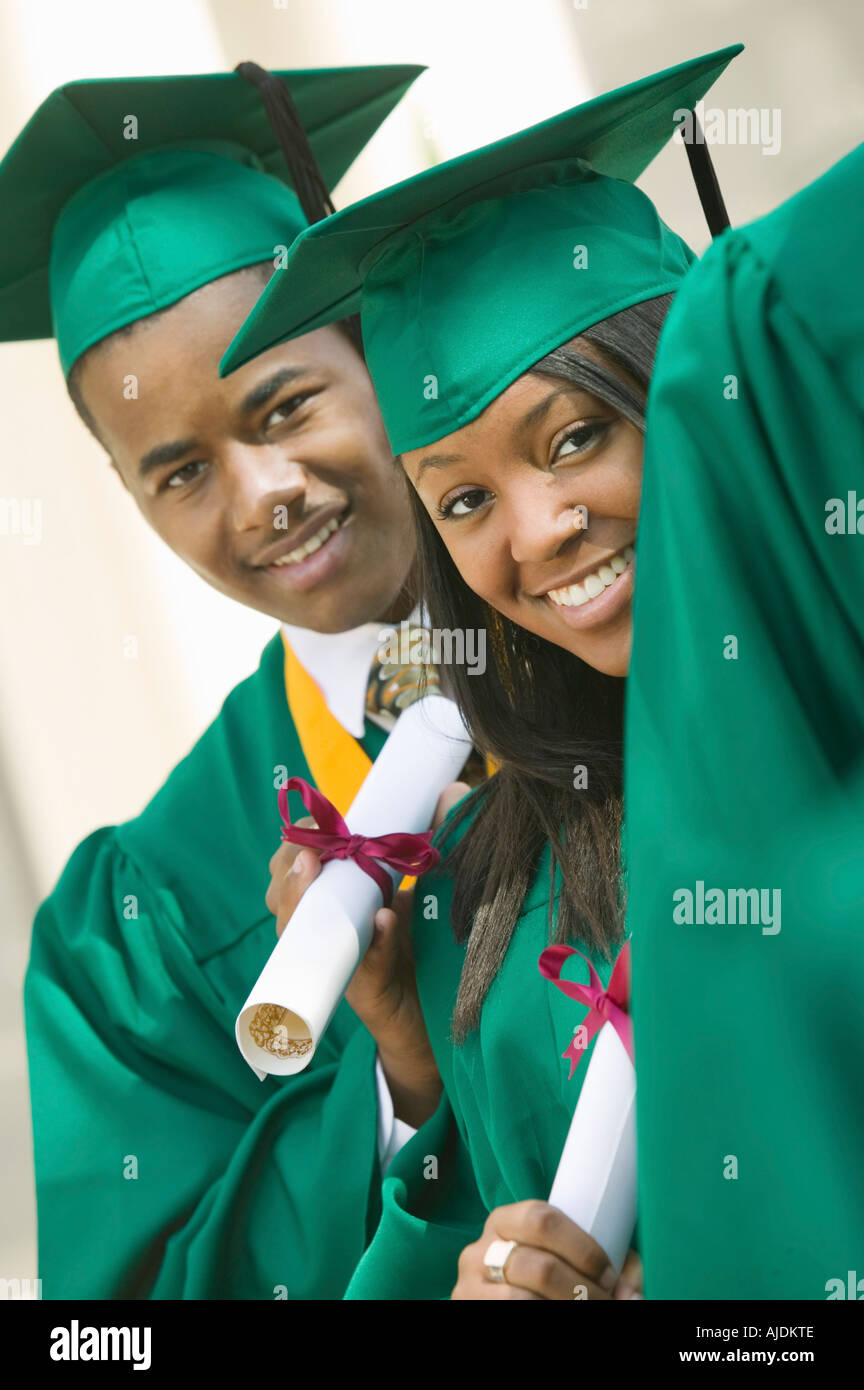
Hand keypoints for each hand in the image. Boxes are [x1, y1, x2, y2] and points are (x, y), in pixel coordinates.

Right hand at [265, 781, 469, 1126]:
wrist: (442, 1013)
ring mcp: (342, 966)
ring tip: (316, 869)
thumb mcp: (422, 885)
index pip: (295, 868)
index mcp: (335, 902)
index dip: (297, 845)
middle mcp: (327, 934)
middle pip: (284, 898)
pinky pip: (364, 969)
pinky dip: (374, 942)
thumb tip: (452, 790)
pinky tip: (382, 919)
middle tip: (309, 852)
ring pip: (302, 934)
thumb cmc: (425, 942)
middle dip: (289, 871)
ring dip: (304, 900)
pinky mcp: (368, 993)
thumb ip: (436, 839)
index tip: (314, 826)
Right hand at [452, 1200, 642, 1299]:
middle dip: (583, 1291)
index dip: (584, 1249)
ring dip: (569, 1308)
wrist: (507, 1295)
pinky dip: (546, 1318)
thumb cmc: (543, 1276)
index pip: (542, 1219)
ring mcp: (469, 1287)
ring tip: (590, 1310)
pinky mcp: (466, 1311)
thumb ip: (599, 1263)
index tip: (610, 1276)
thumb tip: (634, 1292)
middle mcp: (478, 1251)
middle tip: (606, 1301)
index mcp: (504, 1221)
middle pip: (540, 1267)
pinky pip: (514, 1316)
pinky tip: (561, 1317)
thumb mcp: (561, 1257)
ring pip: (526, 1301)